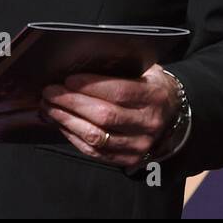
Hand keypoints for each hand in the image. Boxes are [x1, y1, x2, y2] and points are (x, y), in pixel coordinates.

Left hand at [38, 63, 182, 170]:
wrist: (172, 115)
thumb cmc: (150, 86)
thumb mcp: (145, 70)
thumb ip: (120, 68)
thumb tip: (81, 62)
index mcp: (154, 96)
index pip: (119, 92)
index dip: (91, 86)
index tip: (68, 79)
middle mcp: (148, 123)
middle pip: (104, 116)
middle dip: (71, 103)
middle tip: (50, 92)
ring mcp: (139, 145)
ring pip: (96, 137)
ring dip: (67, 121)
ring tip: (49, 107)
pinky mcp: (129, 159)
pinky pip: (95, 152)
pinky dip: (74, 137)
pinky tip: (61, 124)